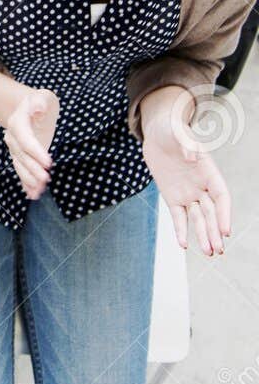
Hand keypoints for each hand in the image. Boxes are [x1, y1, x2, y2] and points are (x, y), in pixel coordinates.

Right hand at [0, 86, 57, 199]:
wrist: (27, 108)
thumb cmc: (39, 102)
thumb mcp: (42, 96)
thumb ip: (40, 102)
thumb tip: (38, 110)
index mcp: (17, 123)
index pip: (25, 139)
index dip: (36, 152)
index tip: (49, 163)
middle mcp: (13, 137)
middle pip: (21, 156)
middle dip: (32, 169)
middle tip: (45, 179)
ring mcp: (15, 148)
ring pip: (19, 166)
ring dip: (28, 179)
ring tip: (38, 192)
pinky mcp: (21, 157)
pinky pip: (21, 170)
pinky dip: (26, 183)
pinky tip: (33, 194)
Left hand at [140, 89, 231, 256]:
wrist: (158, 132)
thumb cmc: (172, 129)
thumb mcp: (178, 131)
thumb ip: (186, 143)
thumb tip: (191, 158)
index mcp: (209, 172)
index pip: (222, 197)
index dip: (225, 214)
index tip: (226, 231)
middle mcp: (201, 186)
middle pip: (212, 213)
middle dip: (215, 232)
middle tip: (218, 251)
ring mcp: (187, 193)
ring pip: (199, 218)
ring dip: (204, 235)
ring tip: (210, 253)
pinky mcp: (172, 196)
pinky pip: (178, 216)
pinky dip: (180, 229)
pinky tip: (183, 244)